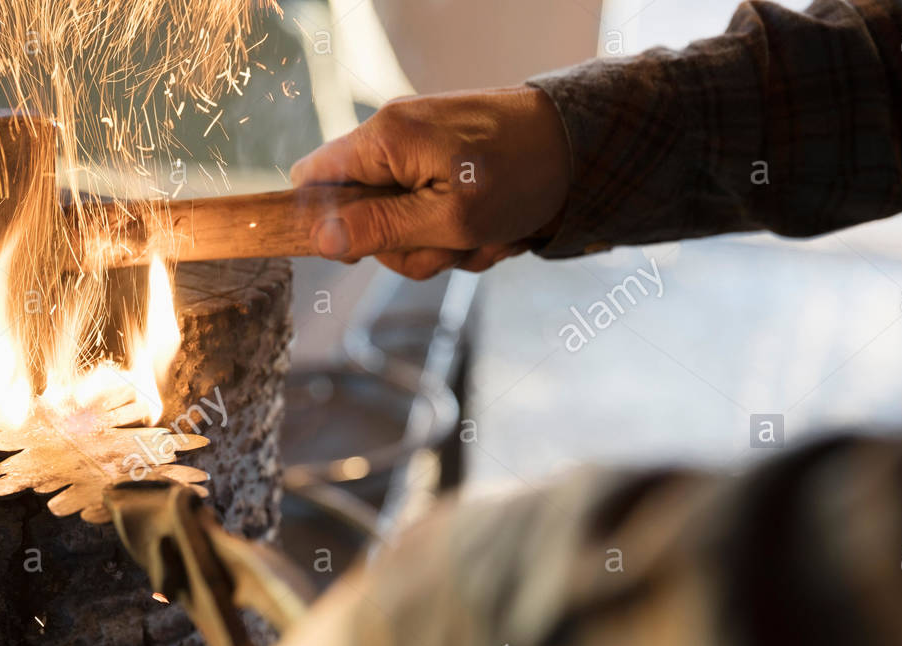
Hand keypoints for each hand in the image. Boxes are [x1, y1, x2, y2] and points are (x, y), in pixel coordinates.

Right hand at [291, 86, 570, 278]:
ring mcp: (423, 156)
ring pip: (402, 228)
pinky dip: (463, 237)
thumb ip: (380, 229)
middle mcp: (397, 141)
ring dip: (442, 249)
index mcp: (386, 140)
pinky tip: (497, 232)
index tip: (360, 250)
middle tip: (450, 246)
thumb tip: (319, 239)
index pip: (313, 178)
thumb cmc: (522, 176)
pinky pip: (434, 220)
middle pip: (361, 217)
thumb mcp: (448, 218)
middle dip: (405, 248)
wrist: (588, 149)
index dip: (325, 222)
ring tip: (485, 238)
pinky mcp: (447, 171)